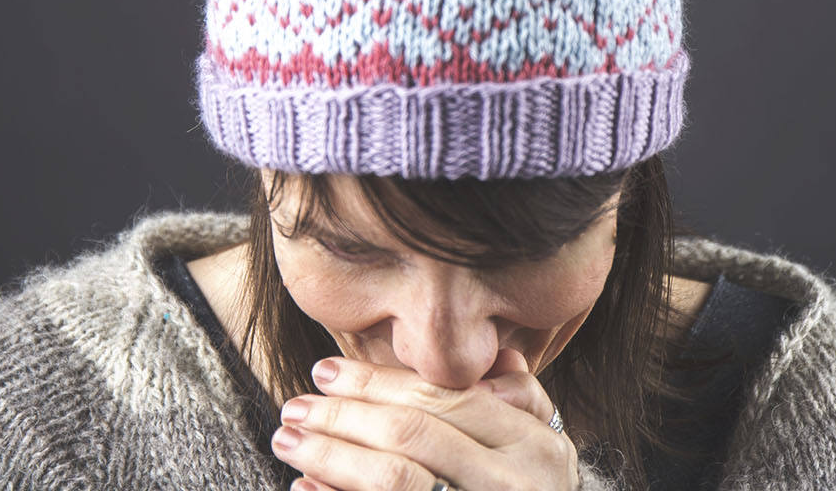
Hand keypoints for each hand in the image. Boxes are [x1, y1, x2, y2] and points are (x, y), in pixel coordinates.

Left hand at [272, 348, 578, 490]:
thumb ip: (521, 401)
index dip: (377, 381)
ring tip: (288, 440)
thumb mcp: (546, 453)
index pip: (441, 398)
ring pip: (395, 477)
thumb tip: (494, 359)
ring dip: (331, 454)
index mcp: (533, 445)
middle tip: (294, 406)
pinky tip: (304, 488)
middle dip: (343, 413)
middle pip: (411, 433)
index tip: (325, 371)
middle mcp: (510, 482)